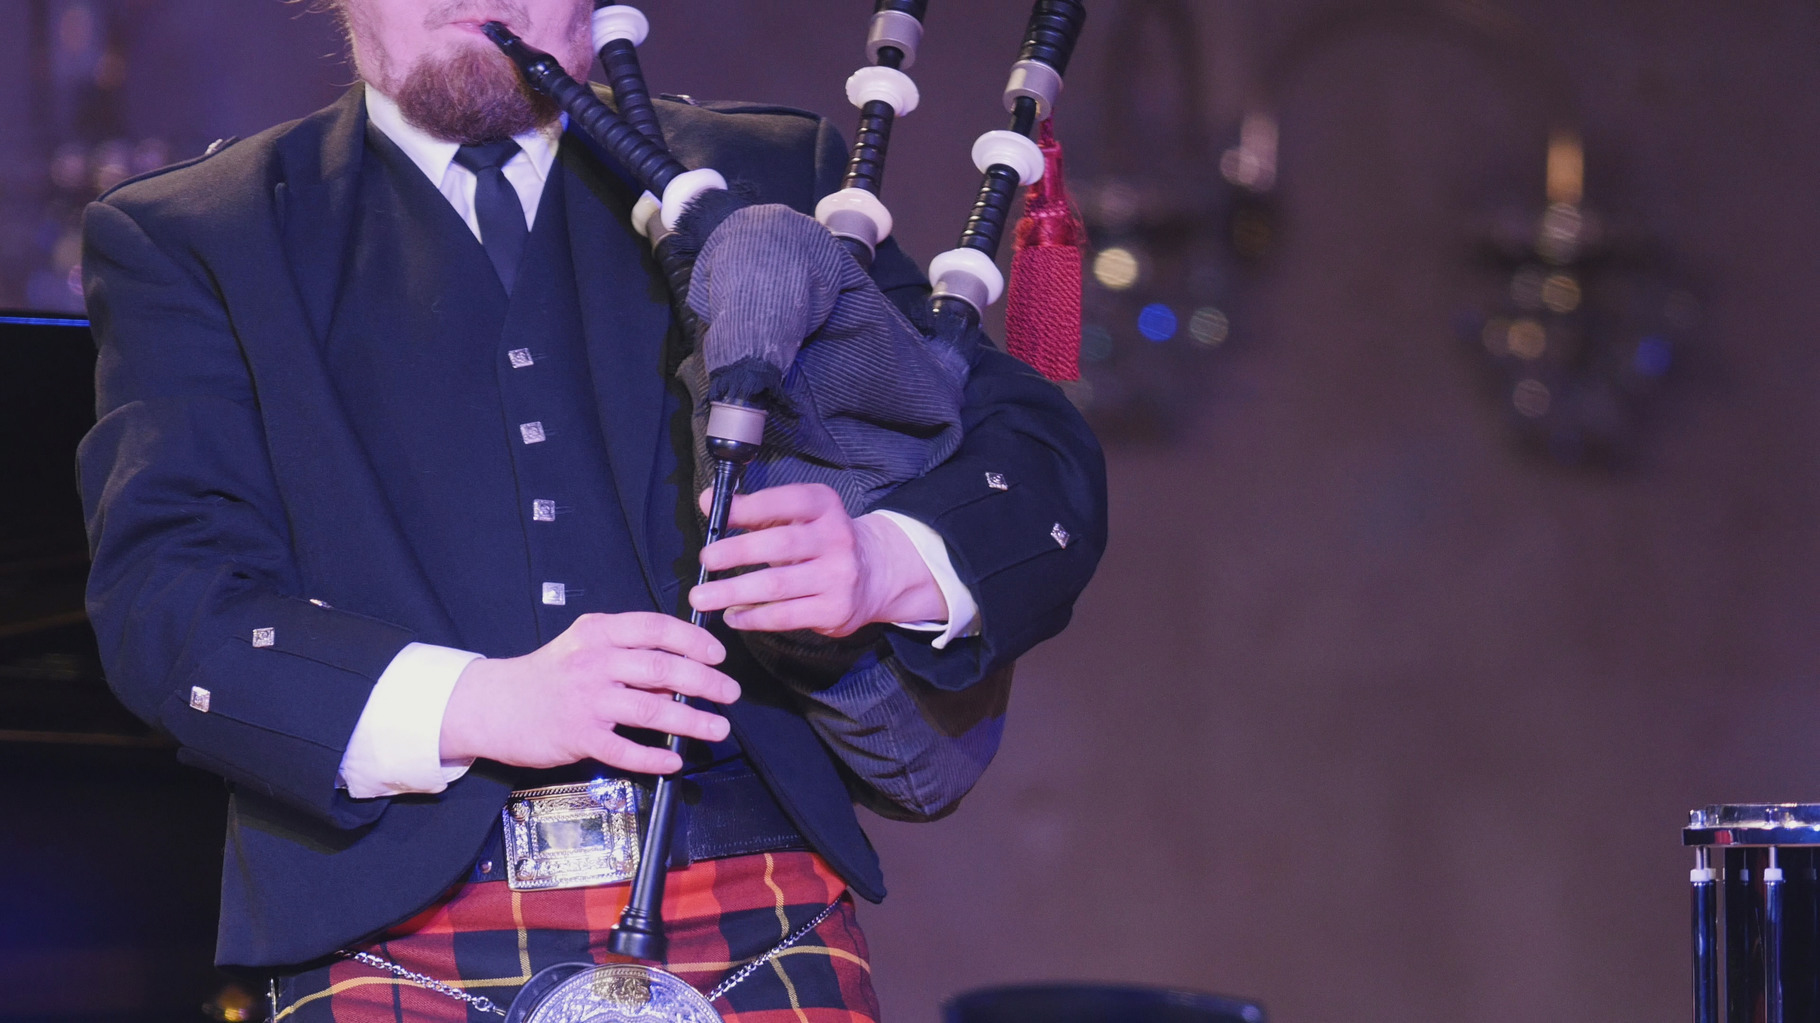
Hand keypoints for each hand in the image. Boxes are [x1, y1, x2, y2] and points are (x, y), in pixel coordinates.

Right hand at [439, 612, 739, 774]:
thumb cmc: (549, 674)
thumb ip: (627, 649)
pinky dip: (654, 757)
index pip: (656, 628)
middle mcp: (594, 662)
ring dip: (691, 720)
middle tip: (730, 693)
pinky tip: (674, 761)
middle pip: (662, 668)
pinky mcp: (578, 737)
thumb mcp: (584, 645)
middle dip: (705, 682)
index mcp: (599, 633)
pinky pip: (625, 750)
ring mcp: (586, 700)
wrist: (493, 704)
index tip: (718, 655)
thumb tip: (682, 664)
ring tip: (719, 728)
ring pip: (651, 708)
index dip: (694, 640)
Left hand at [689, 483, 946, 635]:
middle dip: (738, 552)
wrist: (873, 574)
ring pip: (779, 585)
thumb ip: (753, 509)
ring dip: (735, 591)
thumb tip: (708, 501)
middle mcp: (837, 538)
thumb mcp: (795, 516)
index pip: (785, 502)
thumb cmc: (818, 541)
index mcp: (824, 506)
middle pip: (781, 545)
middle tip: (705, 560)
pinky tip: (732, 616)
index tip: (714, 514)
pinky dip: (753, 617)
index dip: (748, 508)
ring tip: (702, 597)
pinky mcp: (835, 610)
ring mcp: (839, 576)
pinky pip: (786, 616)